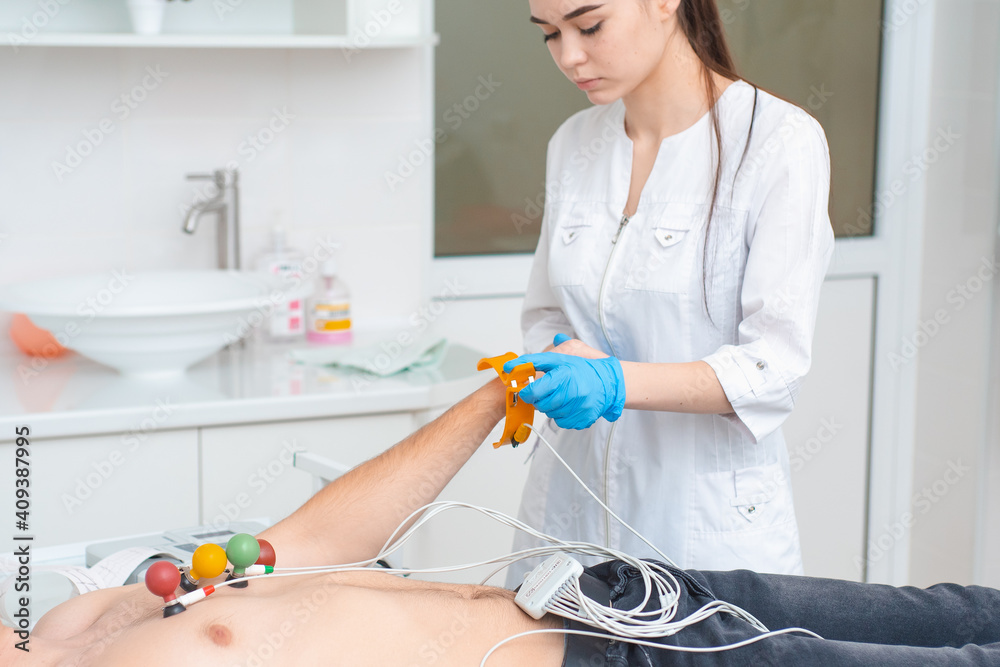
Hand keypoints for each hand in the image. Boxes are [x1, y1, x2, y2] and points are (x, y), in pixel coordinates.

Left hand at [504, 335, 625, 429]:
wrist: (608, 382)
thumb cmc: (581, 369)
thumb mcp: (559, 358)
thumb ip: (534, 360)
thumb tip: (510, 366)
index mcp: (564, 374)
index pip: (534, 390)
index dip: (527, 392)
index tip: (527, 389)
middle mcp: (572, 392)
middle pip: (540, 404)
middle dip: (539, 399)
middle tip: (546, 392)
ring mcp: (579, 407)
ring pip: (550, 414)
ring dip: (551, 407)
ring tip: (561, 396)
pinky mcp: (583, 418)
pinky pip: (562, 422)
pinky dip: (561, 416)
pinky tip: (569, 405)